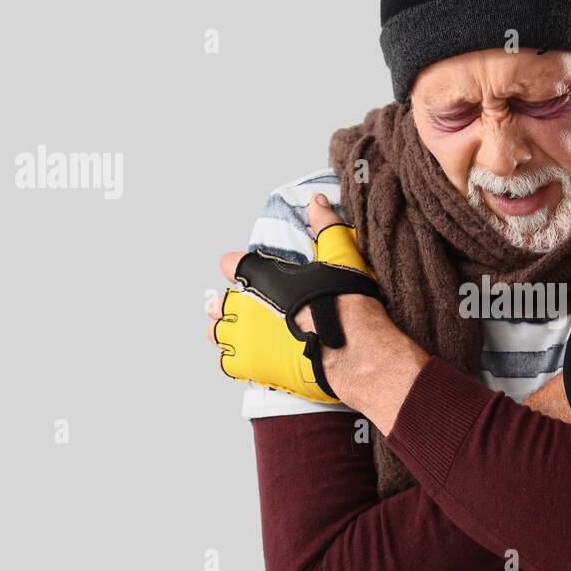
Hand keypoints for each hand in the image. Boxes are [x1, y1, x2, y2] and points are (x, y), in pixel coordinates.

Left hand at [208, 194, 389, 401]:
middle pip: (218, 303)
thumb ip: (326, 227)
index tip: (249, 272)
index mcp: (259, 277)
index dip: (239, 267)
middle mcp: (243, 308)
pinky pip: (229, 364)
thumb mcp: (341, 257)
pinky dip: (237, 360)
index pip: (230, 264)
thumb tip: (317, 202)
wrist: (353, 351)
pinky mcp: (251, 368)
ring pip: (217, 333)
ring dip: (228, 331)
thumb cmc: (346, 305)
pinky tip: (253, 358)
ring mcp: (244, 340)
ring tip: (248, 334)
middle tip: (252, 309)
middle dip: (232, 304)